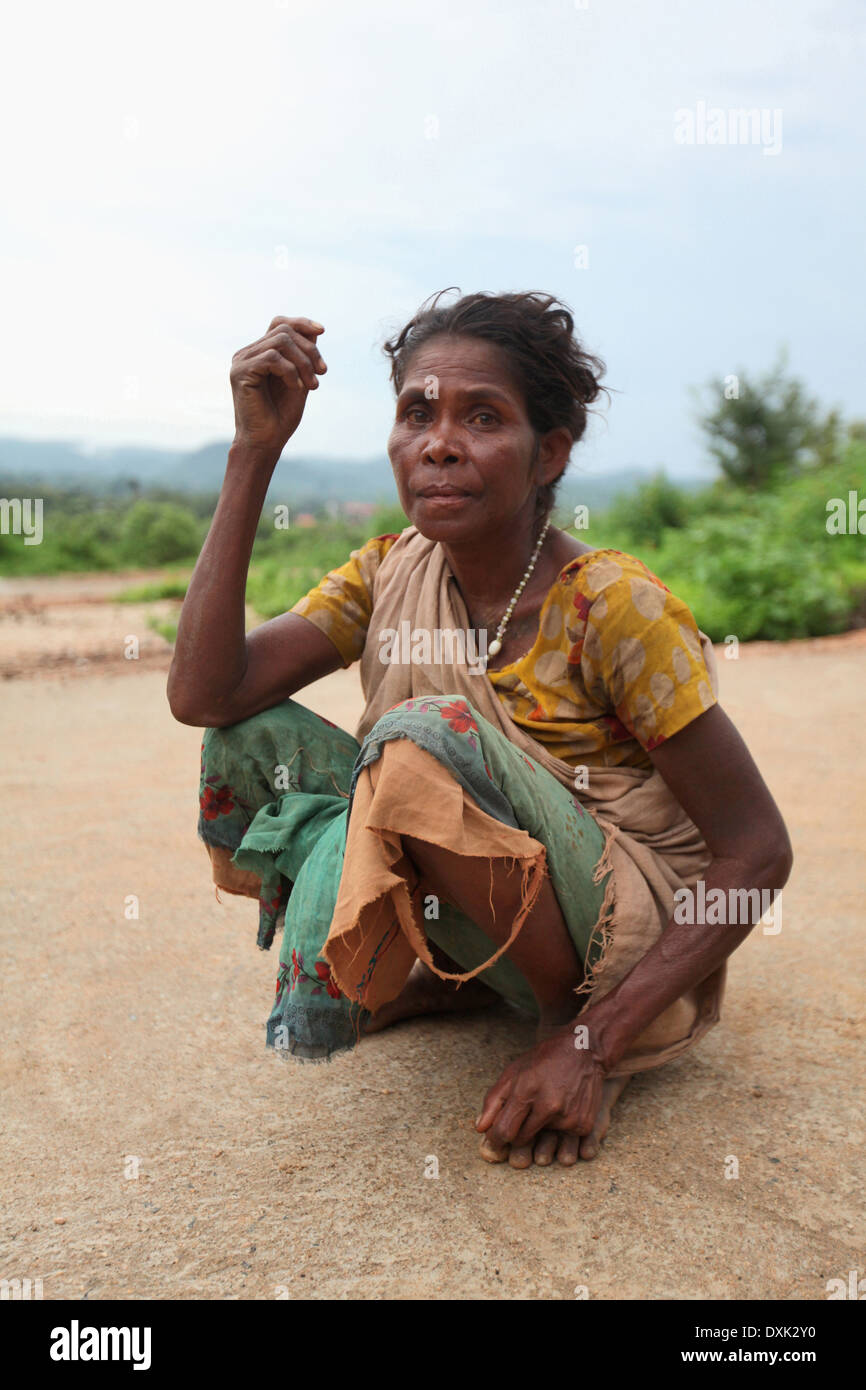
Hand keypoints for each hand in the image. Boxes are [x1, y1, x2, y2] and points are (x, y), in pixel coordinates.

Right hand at [229, 315, 327, 458]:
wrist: (265, 443)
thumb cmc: (281, 417)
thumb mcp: (299, 381)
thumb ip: (303, 357)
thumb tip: (315, 331)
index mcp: (259, 353)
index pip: (279, 324)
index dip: (301, 323)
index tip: (322, 331)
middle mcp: (247, 354)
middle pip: (284, 331)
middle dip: (309, 350)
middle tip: (322, 374)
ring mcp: (241, 361)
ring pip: (280, 342)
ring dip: (303, 362)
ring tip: (312, 385)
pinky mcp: (240, 372)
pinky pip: (272, 358)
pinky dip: (290, 371)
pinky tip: (296, 388)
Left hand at [475, 1025, 605, 1153]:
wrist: (585, 1050)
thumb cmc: (544, 1059)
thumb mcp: (514, 1071)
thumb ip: (494, 1100)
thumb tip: (480, 1128)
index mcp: (526, 1091)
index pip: (504, 1131)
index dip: (496, 1138)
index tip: (495, 1138)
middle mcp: (548, 1107)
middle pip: (522, 1139)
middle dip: (517, 1132)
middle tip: (524, 1116)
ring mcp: (568, 1117)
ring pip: (543, 1138)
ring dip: (540, 1127)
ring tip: (548, 1104)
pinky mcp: (583, 1125)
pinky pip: (563, 1136)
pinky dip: (560, 1127)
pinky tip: (564, 1106)